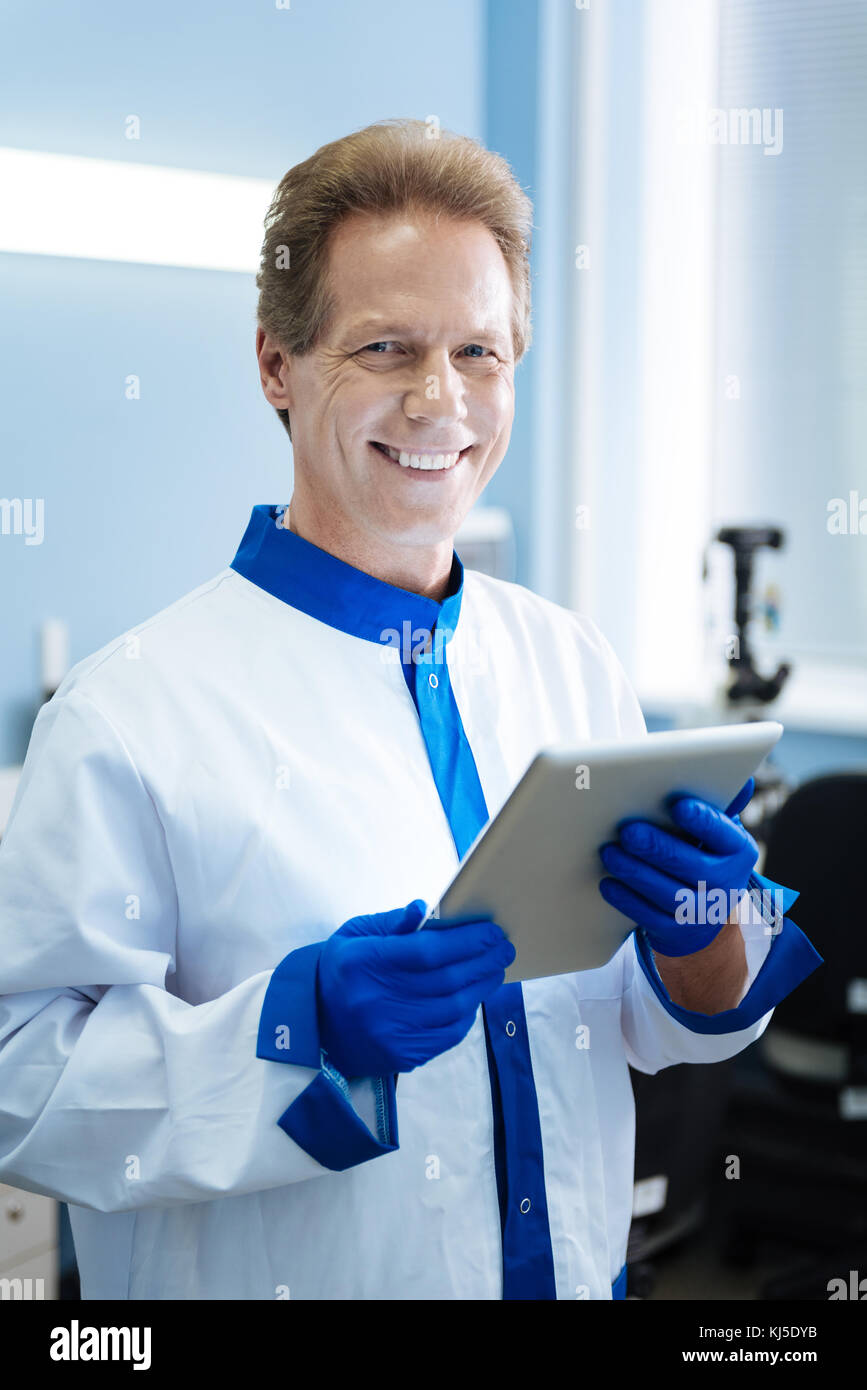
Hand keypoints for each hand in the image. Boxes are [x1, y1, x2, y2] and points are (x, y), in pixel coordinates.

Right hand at [317, 899, 514, 1077]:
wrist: (313, 1023)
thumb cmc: (341, 970)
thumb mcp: (355, 935)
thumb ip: (392, 923)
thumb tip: (423, 908)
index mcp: (364, 962)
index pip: (428, 951)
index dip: (466, 940)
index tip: (492, 931)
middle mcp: (376, 999)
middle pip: (447, 979)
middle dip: (483, 961)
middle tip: (505, 949)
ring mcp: (389, 1032)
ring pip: (453, 1008)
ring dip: (481, 987)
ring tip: (496, 971)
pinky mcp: (401, 1055)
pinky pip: (447, 1035)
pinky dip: (467, 1015)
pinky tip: (474, 998)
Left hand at [597, 778, 758, 956]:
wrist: (705, 914)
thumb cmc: (705, 855)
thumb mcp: (717, 831)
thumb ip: (722, 805)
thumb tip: (742, 781)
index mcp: (739, 851)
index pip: (723, 834)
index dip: (703, 821)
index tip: (679, 805)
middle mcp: (726, 884)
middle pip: (692, 866)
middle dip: (658, 848)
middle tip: (628, 831)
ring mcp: (702, 912)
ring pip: (668, 894)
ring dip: (636, 872)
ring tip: (610, 852)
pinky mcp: (677, 931)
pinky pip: (649, 917)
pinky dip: (627, 900)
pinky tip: (609, 882)